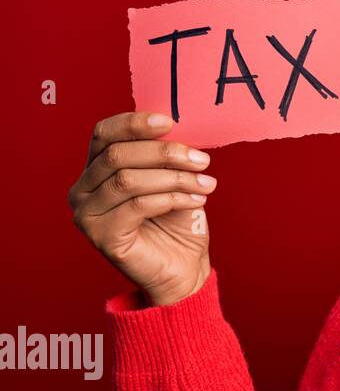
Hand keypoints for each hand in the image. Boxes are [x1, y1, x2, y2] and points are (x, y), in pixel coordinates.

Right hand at [69, 111, 216, 305]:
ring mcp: (87, 214)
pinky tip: (196, 201)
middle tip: (202, 160)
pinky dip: (172, 198)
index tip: (170, 121)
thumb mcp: (173, 179)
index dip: (134, 123)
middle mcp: (83, 190)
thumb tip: (177, 127)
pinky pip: (137, 205)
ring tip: (206, 184)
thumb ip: (165, 156)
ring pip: (128, 180)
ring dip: (174, 178)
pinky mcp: (101, 236)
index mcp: (96, 169)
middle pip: (118, 155)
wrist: (183, 268)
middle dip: (165, 153)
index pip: (103, 134)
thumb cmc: (177, 221)